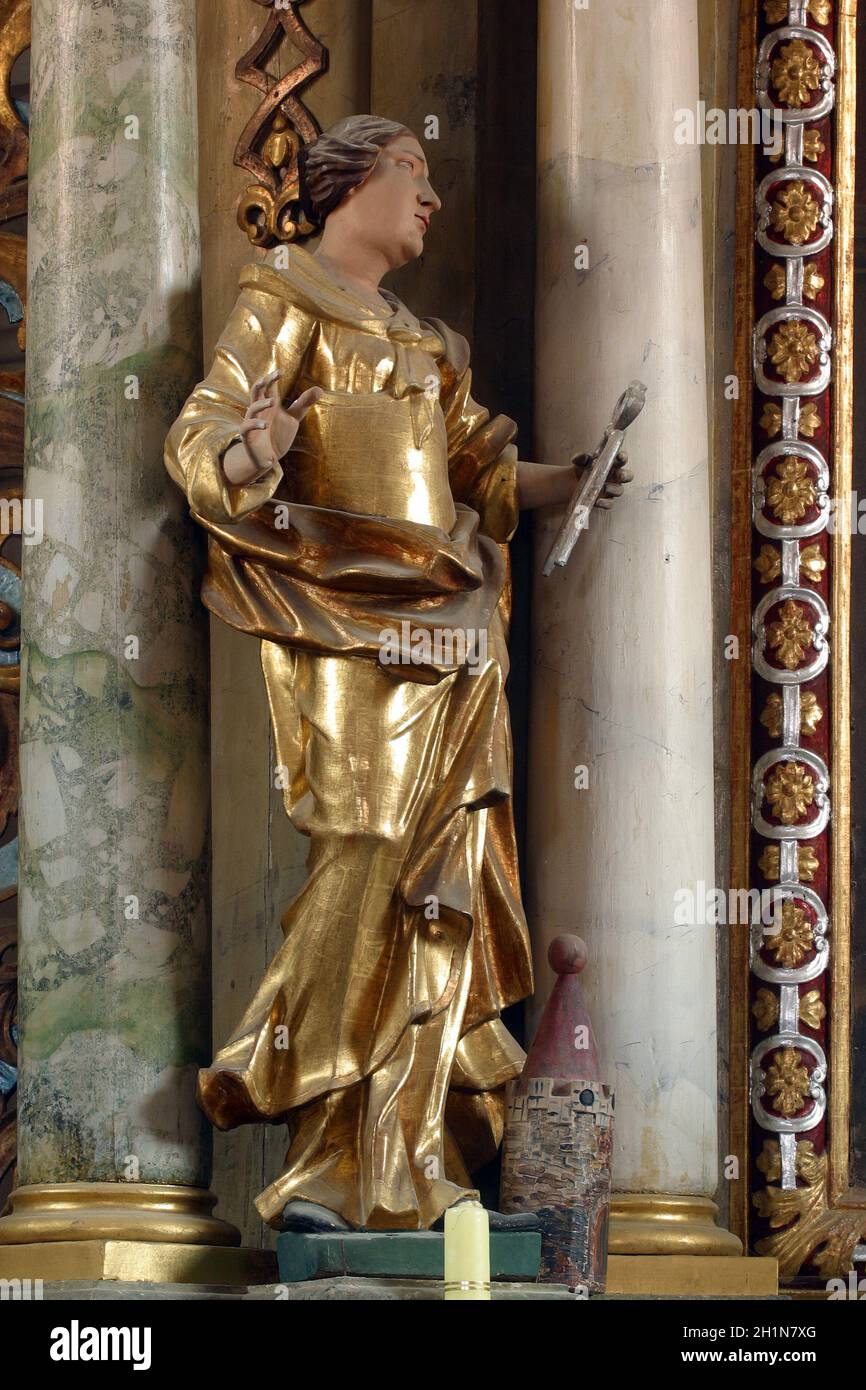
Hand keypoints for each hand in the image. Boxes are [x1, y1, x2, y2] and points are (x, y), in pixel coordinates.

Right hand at [222, 370, 322, 485]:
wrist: (268, 458)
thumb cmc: (278, 435)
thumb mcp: (293, 418)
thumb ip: (303, 404)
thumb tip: (319, 389)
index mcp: (270, 405)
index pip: (269, 387)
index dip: (273, 378)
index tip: (281, 372)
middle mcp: (259, 411)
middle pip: (256, 392)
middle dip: (261, 384)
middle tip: (269, 378)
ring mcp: (252, 422)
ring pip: (252, 408)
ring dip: (261, 404)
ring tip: (273, 402)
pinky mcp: (247, 436)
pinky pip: (246, 427)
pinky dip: (254, 424)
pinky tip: (265, 425)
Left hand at [573, 447, 632, 509]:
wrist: (571, 485)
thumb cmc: (581, 470)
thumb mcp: (580, 463)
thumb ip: (581, 458)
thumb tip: (580, 457)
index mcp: (611, 464)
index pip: (621, 460)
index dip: (623, 457)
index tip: (620, 456)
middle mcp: (614, 477)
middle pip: (628, 476)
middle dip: (625, 475)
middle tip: (620, 475)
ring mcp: (611, 490)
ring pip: (619, 490)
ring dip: (614, 489)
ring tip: (606, 487)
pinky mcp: (605, 501)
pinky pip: (609, 504)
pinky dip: (605, 503)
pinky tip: (597, 501)